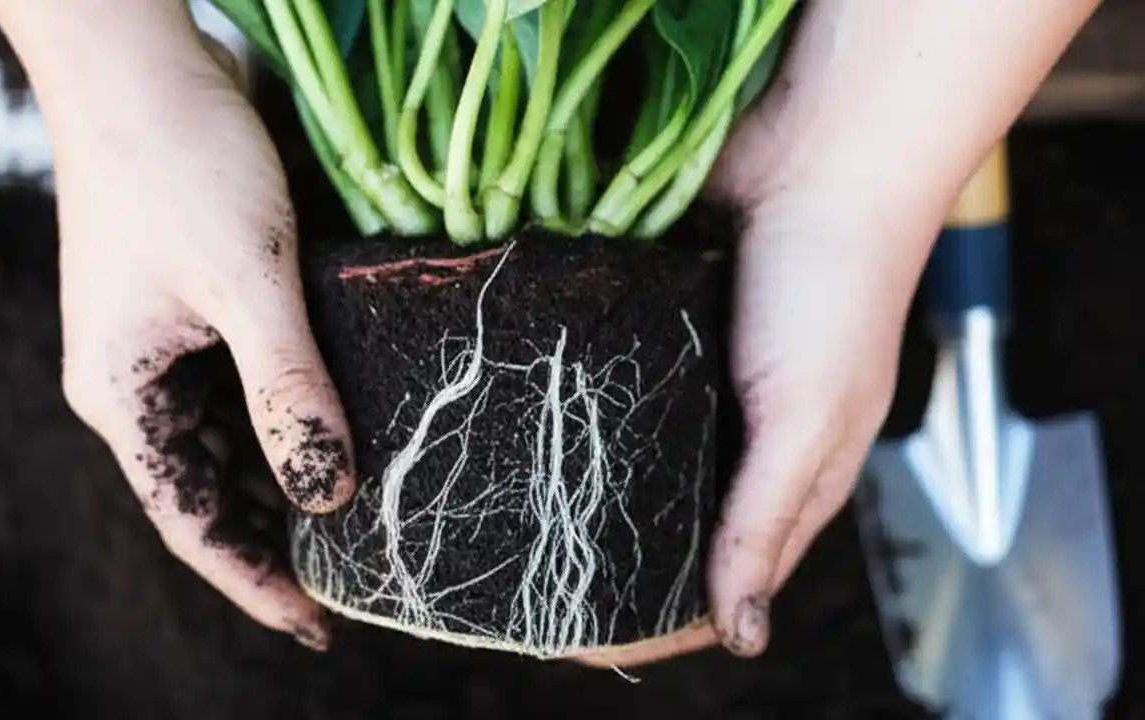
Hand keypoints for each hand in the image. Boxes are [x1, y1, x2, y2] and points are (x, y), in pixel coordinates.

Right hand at [0, 2, 354, 647]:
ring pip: (227, 442)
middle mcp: (135, 384)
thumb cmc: (182, 163)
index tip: (318, 627)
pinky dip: (283, 421)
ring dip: (284, 481)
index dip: (255, 581)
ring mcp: (159, 346)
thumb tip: (327, 493)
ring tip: (357, 519)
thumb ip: (290, 391)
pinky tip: (335, 432)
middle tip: (357, 575)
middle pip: (210, 489)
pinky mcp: (187, 308)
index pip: (193, 521)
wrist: (142, 66)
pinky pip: (236, 390)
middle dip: (276, 537)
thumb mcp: (249, 284)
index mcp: (125, 395)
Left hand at [579, 0, 1096, 666]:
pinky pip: (612, 390)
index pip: (723, 579)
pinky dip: (577, 414)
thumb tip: (744, 637)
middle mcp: (740, 441)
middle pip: (668, 527)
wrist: (816, 156)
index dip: (659, 621)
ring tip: (509, 521)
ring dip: (582, 491)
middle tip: (527, 588)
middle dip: (608, 562)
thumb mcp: (809, 421)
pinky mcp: (657, 331)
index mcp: (792, 479)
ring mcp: (695, 384)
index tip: (582, 642)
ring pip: (631, 461)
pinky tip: (526, 430)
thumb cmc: (833, 292)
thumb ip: (764, 521)